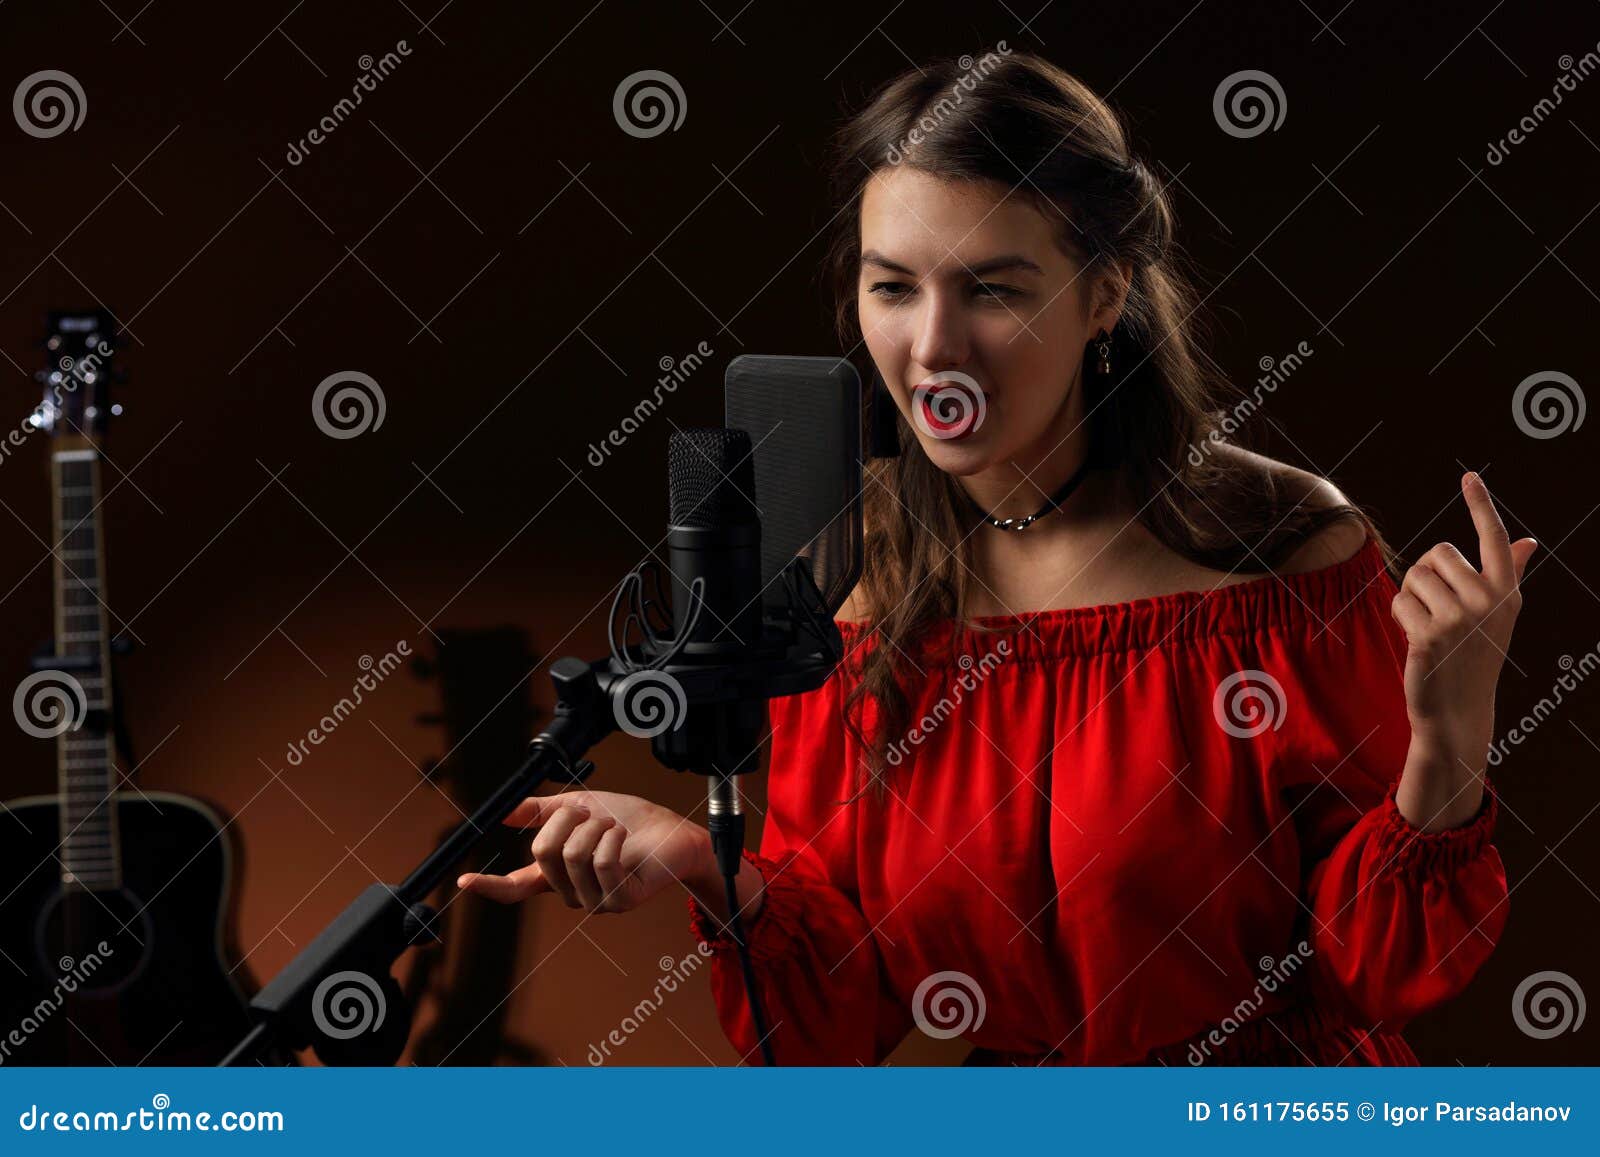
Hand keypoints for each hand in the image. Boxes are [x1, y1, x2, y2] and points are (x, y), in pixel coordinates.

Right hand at [456, 790, 710, 913]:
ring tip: (611, 825)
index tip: (462, 882)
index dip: (489, 885)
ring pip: (571, 856)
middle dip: (565, 820)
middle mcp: (572, 893)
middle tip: (590, 812)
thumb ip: (545, 811)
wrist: (675, 832)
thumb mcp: (582, 807)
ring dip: (593, 826)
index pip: (516, 886)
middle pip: (543, 853)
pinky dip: (611, 837)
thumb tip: (505, 813)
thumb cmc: (632, 820)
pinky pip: (600, 862)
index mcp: (559, 874)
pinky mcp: (619, 901)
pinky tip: (623, 834)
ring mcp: (595, 901)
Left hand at [1390, 471, 1534, 824]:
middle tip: (1436, 607)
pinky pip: (1399, 601)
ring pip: (1414, 576)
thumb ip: (1509, 575)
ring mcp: (1460, 620)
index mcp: (1507, 594)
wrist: (1458, 709)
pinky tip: (1416, 640)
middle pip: (1438, 553)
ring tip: (1428, 626)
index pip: (1495, 540)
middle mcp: (1489, 603)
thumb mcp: (1498, 614)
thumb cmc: (1475, 655)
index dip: (1480, 506)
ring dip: (1412, 598)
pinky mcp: (1430, 635)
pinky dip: (1400, 617)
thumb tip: (1527, 542)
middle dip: (1427, 574)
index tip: (1469, 476)